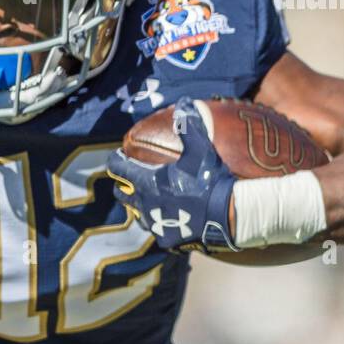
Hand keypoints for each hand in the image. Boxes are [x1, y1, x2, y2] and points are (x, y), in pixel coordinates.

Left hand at [107, 97, 238, 252]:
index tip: (118, 155)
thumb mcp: (200, 148)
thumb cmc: (210, 179)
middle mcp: (145, 204)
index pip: (118, 168)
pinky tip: (172, 223)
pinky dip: (164, 227)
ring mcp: (156, 224)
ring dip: (141, 208)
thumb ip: (189, 126)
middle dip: (122, 186)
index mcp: (147, 182)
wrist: (227, 214)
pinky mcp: (168, 240)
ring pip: (138, 216)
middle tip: (128, 181)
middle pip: (121, 195)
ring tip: (150, 202)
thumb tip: (184, 103)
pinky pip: (160, 233)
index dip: (116, 160)